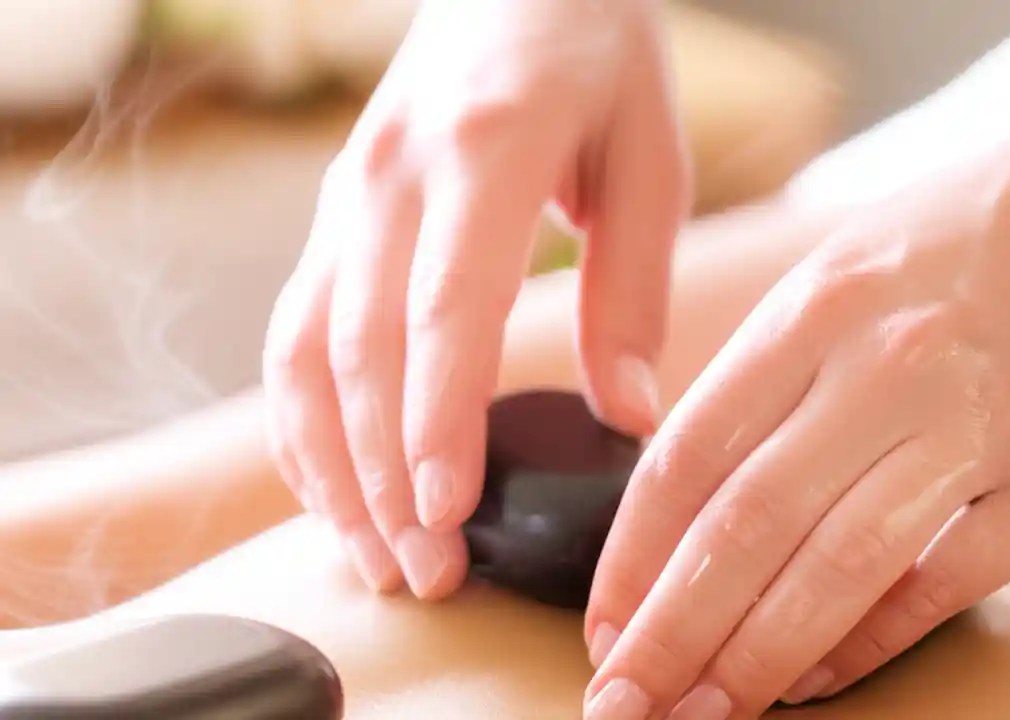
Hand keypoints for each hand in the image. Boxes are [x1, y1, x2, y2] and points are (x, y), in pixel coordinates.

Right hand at [262, 0, 688, 597]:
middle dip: (385, 474)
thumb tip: (630, 417)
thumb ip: (633, 292)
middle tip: (424, 571)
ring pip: (306, 352)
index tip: (445, 511)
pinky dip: (303, 420)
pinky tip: (334, 484)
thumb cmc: (598, 58)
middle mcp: (392, 176)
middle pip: (362, 349)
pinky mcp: (334, 217)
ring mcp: (347, 195)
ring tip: (376, 555)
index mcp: (486, 150)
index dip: (437, 418)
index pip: (443, 305)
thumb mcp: (649, 159)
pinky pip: (294, 332)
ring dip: (332, 465)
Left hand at [581, 157, 1009, 717]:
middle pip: (748, 526)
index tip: (604, 624)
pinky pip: (941, 586)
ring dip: (756, 658)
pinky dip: (867, 645)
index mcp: (813, 310)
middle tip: (624, 702)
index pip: (689, 457)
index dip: (632, 557)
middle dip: (672, 631)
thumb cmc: (952, 241)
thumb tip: (681, 514)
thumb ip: (759, 381)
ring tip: (701, 716)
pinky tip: (812, 682)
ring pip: (839, 569)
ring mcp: (976, 427)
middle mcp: (887, 367)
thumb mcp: (831, 275)